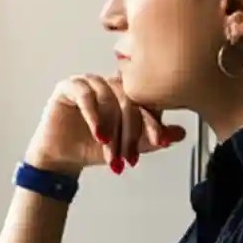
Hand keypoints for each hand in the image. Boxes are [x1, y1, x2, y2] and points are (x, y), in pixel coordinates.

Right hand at [25, 74, 185, 175]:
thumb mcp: (127, 148)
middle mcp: (110, 84)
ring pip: (109, 99)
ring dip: (111, 128)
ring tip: (108, 148)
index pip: (147, 102)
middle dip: (130, 132)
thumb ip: (151, 139)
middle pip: (129, 100)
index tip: (160, 142)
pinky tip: (97, 133)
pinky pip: (85, 95)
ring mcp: (89, 83)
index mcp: (127, 94)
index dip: (154, 122)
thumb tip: (180, 134)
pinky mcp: (68, 87)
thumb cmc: (92, 148)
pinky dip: (94, 115)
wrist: (63, 159)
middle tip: (129, 155)